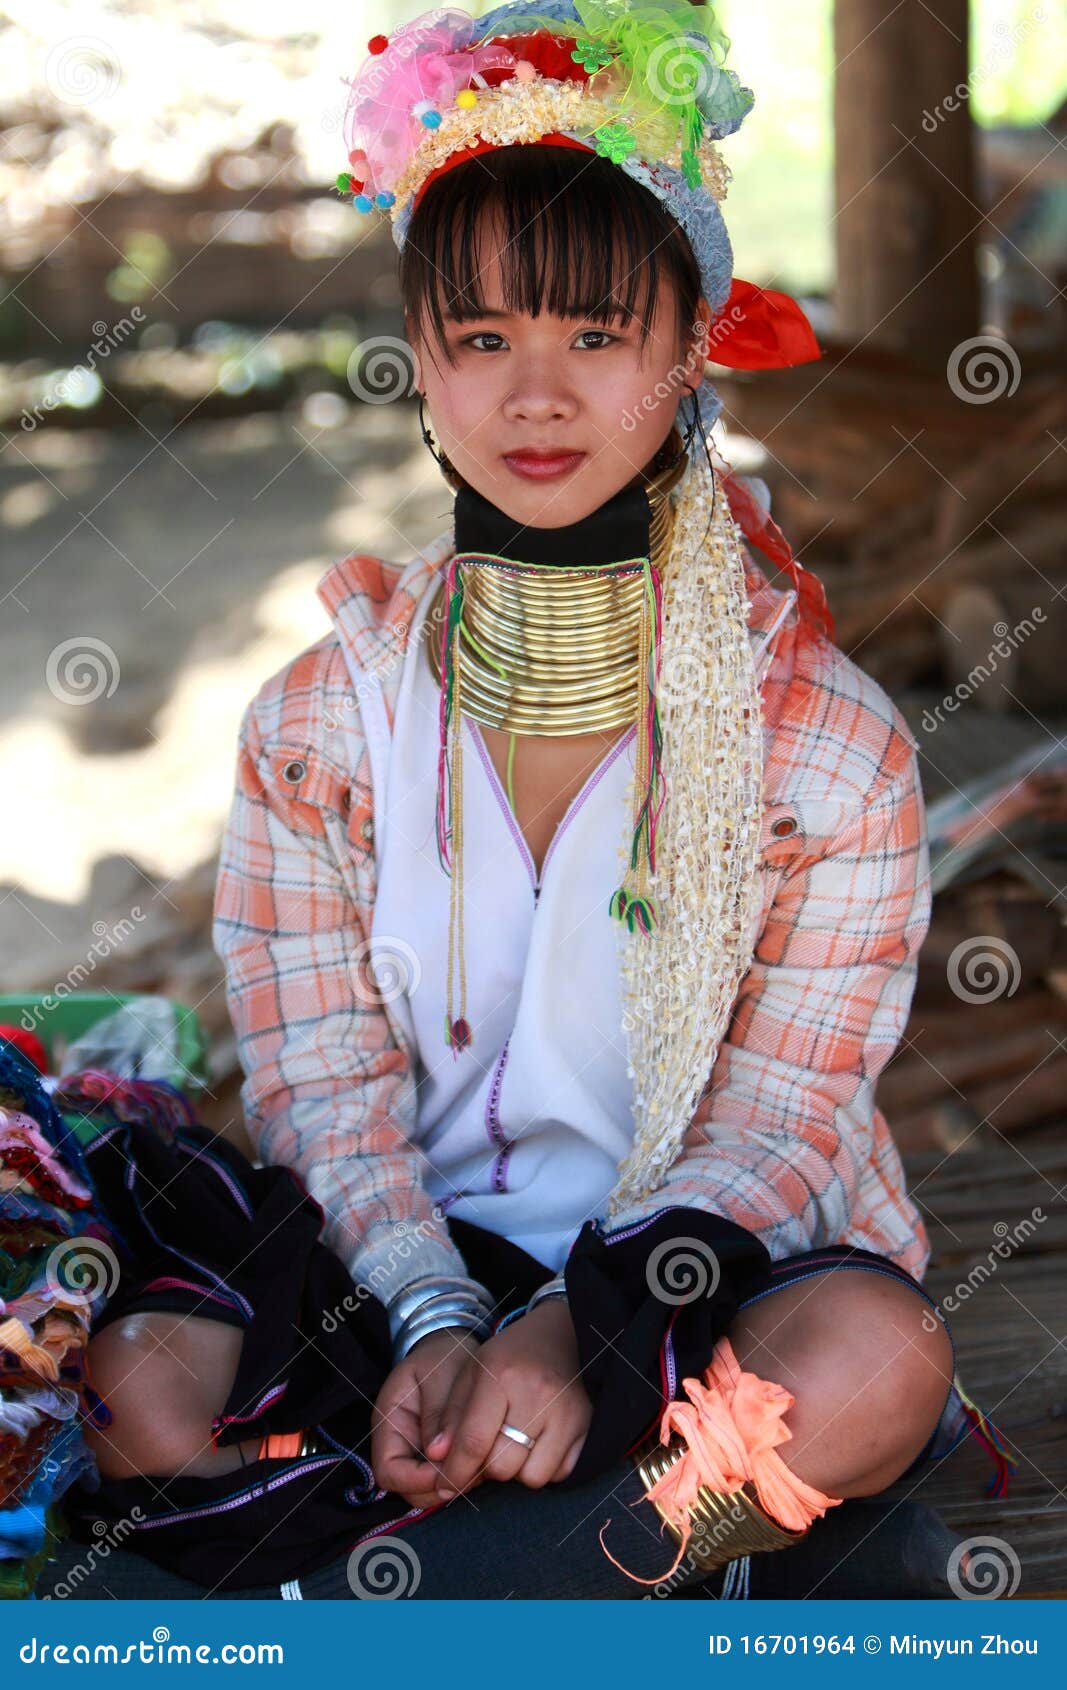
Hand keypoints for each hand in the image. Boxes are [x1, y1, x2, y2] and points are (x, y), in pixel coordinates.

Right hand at [370, 1326, 481, 1508]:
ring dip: (454, 1485)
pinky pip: (446, 1478)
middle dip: (440, 1486)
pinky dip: (463, 1477)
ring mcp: (418, 1452)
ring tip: (481, 1463)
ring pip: (429, 1490)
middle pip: (408, 1489)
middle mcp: (399, 1443)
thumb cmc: (444, 1356)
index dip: (417, 1480)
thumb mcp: (441, 1375)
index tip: (450, 1471)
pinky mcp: (438, 1456)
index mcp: (388, 1421)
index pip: (389, 1471)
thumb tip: (437, 1456)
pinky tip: (482, 1461)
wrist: (454, 1347)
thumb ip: (439, 1414)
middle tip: (474, 1470)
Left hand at [425, 1299, 591, 1501]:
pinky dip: (547, 1467)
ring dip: (519, 1470)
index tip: (444, 1486)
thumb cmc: (511, 1357)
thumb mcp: (473, 1372)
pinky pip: (562, 1474)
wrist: (564, 1334)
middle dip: (487, 1467)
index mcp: (502, 1375)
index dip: (455, 1472)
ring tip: (516, 1442)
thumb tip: (436, 1455)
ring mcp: (568, 1411)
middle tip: (489, 1449)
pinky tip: (541, 1442)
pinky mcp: (589, 1425)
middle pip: (502, 1466)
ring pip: (533, 1478)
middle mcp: (537, 1393)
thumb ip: (451, 1415)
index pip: (473, 1441)